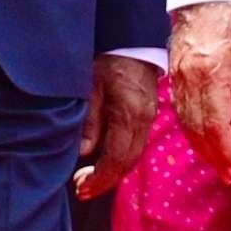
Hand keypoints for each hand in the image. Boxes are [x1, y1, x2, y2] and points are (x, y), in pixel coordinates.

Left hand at [76, 53, 160, 200]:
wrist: (133, 41)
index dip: (100, 178)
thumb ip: (90, 120)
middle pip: (128, 162)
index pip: (118, 158)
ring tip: (88, 180)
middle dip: (105, 181)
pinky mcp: (147, 116)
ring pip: (133, 156)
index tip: (82, 187)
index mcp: (130, 114)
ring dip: (112, 173)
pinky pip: (135, 146)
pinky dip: (119, 160)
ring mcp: (149, 119)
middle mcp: (144, 121)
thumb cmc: (108, 60)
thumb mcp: (91, 86)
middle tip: (81, 189)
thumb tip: (84, 152)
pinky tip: (103, 162)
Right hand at [167, 0, 230, 184]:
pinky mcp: (172, 72)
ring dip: (201, 145)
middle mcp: (188, 79)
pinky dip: (191, 128)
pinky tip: (202, 137)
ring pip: (185, 121)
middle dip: (212, 155)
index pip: (214, 124)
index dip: (223, 152)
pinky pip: (180, 108)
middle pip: (197, 128)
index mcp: (210, 73)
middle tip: (227, 174)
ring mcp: (176, 76)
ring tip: (217, 161)